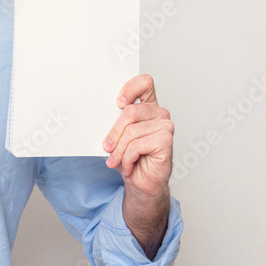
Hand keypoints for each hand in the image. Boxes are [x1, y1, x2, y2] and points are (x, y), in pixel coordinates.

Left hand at [103, 74, 173, 198]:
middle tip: (107, 147)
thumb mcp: (117, 136)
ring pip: (131, 131)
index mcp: (147, 106)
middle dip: (114, 132)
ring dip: (119, 151)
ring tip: (117, 160)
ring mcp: (165, 126)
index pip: (145, 82)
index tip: (118, 102)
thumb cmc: (130, 157)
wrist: (141, 182)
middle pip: (130, 111)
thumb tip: (99, 113)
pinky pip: (137, 145)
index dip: (131, 88)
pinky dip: (127, 158)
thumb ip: (114, 121)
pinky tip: (129, 165)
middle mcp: (159, 113)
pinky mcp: (166, 141)